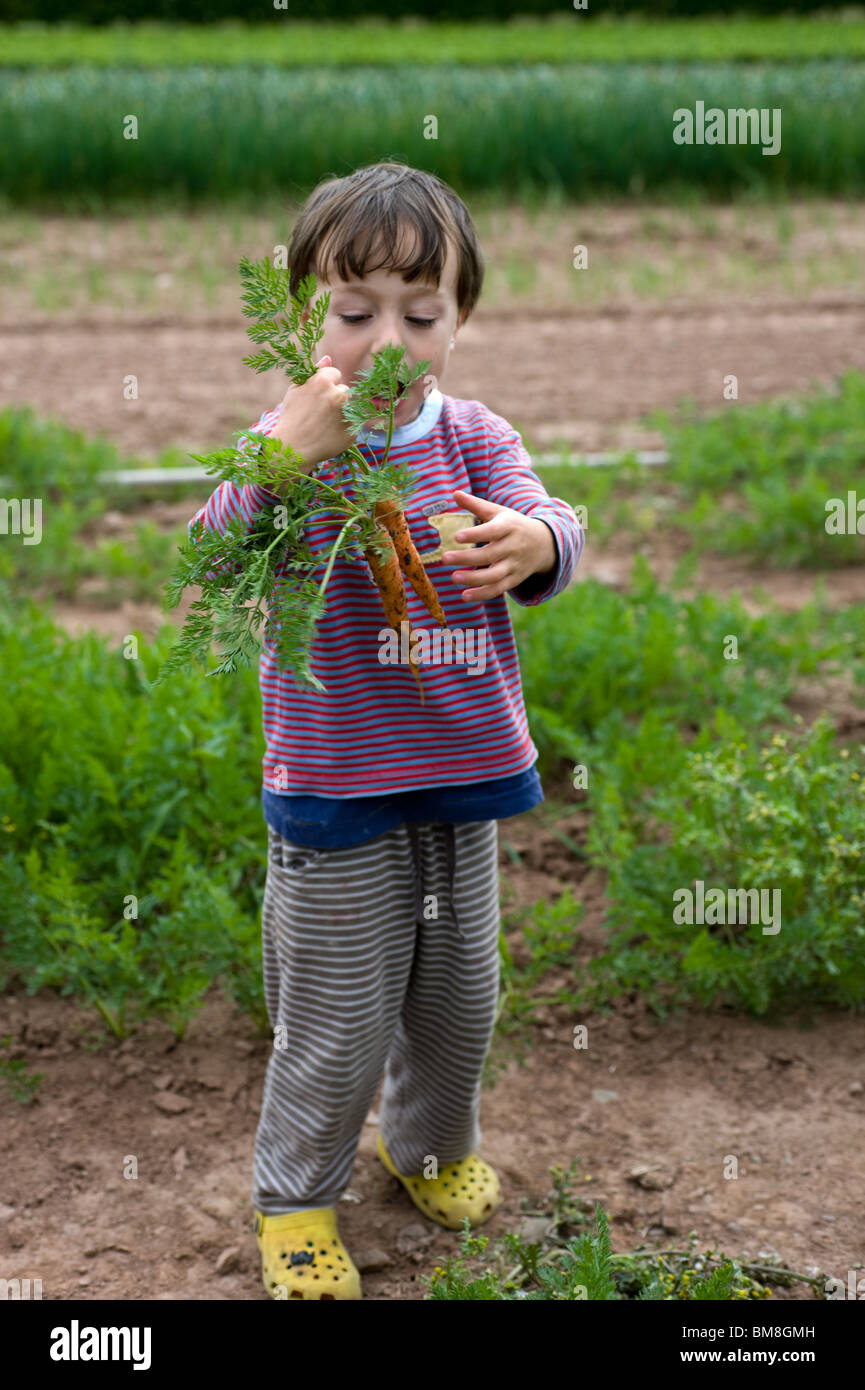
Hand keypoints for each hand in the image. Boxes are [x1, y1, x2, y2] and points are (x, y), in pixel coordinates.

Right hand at [270, 355, 355, 480]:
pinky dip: (344, 428)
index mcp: (323, 381)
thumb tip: (328, 358)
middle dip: (335, 398)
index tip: (316, 397)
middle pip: (344, 390)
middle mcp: (338, 395)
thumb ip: (314, 372)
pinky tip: (330, 433)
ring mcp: (347, 414)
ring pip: (351, 406)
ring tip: (324, 423)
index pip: (335, 374)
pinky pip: (353, 424)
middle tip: (319, 413)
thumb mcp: (296, 390)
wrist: (292, 448)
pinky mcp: (353, 431)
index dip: (325, 385)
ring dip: (342, 411)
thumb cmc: (291, 417)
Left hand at [441, 489, 556, 601]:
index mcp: (509, 527)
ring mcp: (514, 565)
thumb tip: (455, 493)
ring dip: (473, 579)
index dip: (475, 534)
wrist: (543, 544)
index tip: (456, 537)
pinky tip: (464, 595)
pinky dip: (482, 594)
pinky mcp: (514, 580)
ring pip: (494, 575)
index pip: (492, 531)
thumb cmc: (513, 525)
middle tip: (444, 558)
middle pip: (490, 555)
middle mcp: (513, 547)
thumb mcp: (499, 512)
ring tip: (453, 577)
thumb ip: (476, 505)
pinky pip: (498, 589)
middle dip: (467, 558)